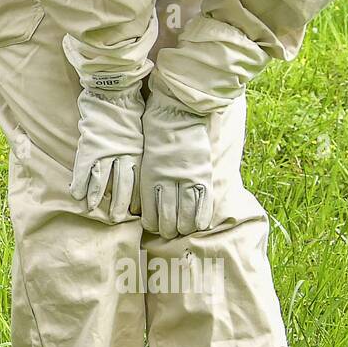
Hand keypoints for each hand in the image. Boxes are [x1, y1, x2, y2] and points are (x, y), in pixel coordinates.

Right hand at [69, 84, 143, 223]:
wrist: (114, 89)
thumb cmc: (129, 105)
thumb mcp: (140, 129)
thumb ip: (138, 146)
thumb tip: (144, 157)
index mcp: (137, 151)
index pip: (138, 180)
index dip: (136, 197)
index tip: (136, 211)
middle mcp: (123, 155)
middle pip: (122, 186)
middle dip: (119, 204)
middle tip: (116, 219)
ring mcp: (105, 151)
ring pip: (103, 181)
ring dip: (97, 198)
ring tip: (93, 211)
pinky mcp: (89, 146)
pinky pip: (84, 169)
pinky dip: (80, 183)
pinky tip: (76, 195)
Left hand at [140, 83, 217, 237]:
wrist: (176, 113)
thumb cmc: (156, 134)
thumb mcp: (145, 158)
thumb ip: (147, 179)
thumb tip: (144, 201)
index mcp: (150, 176)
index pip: (150, 210)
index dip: (151, 223)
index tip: (152, 228)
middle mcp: (167, 180)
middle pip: (167, 215)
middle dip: (167, 229)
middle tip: (168, 234)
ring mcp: (186, 178)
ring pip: (185, 212)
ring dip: (184, 226)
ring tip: (183, 232)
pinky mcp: (202, 173)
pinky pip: (203, 201)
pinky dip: (202, 216)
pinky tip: (200, 224)